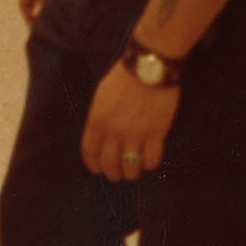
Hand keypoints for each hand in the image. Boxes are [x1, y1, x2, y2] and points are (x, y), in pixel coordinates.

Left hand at [80, 62, 177, 179]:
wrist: (147, 69)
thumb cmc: (123, 79)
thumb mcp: (101, 96)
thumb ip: (99, 117)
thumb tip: (100, 134)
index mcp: (97, 120)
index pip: (90, 151)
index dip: (93, 164)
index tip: (97, 170)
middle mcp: (113, 131)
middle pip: (109, 163)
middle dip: (112, 173)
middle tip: (117, 175)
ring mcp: (135, 134)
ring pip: (130, 166)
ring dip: (131, 173)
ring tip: (133, 172)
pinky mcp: (156, 133)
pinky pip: (151, 159)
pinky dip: (150, 165)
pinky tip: (149, 162)